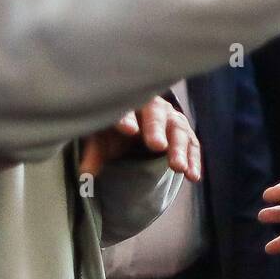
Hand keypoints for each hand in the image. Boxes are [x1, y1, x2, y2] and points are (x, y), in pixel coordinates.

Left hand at [79, 95, 202, 179]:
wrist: (137, 126)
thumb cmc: (117, 130)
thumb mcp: (103, 139)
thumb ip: (95, 152)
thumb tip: (85, 173)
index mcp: (129, 102)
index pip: (125, 107)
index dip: (126, 118)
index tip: (127, 130)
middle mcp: (153, 107)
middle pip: (156, 114)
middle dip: (156, 129)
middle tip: (157, 146)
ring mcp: (172, 119)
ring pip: (178, 130)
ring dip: (179, 149)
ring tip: (177, 168)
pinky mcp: (185, 133)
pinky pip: (192, 145)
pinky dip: (193, 160)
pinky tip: (192, 176)